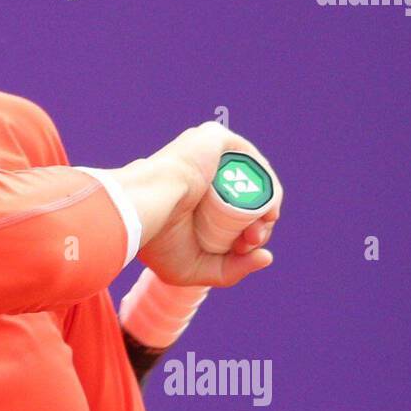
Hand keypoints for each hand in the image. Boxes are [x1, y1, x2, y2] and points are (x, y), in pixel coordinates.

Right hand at [135, 122, 282, 287]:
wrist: (141, 208)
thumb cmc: (158, 240)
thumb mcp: (195, 268)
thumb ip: (230, 271)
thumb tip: (267, 257)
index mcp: (190, 198)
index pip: (230, 215)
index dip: (246, 235)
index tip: (242, 250)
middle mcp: (200, 173)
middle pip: (245, 199)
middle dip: (258, 225)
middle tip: (250, 242)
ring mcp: (207, 155)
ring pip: (251, 182)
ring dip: (265, 208)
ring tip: (257, 231)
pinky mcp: (215, 140)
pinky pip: (252, 161)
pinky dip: (267, 184)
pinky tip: (269, 208)